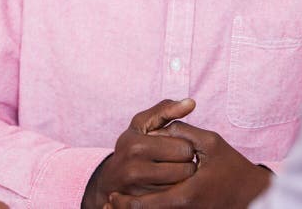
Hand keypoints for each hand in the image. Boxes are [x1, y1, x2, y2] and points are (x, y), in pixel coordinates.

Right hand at [82, 99, 196, 208]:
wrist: (110, 180)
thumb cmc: (132, 146)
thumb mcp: (143, 124)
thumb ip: (166, 110)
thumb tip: (191, 103)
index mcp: (136, 145)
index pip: (184, 148)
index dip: (186, 147)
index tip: (180, 147)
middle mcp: (134, 168)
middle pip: (185, 169)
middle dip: (188, 164)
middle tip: (181, 161)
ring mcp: (137, 190)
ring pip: (182, 187)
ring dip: (184, 180)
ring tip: (177, 172)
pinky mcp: (142, 204)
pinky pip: (173, 200)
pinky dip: (176, 194)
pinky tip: (171, 185)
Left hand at [106, 121, 271, 208]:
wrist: (253, 194)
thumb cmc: (233, 168)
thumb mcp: (211, 143)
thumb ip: (183, 132)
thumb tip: (162, 129)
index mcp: (185, 195)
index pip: (145, 206)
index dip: (125, 204)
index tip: (111, 196)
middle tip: (108, 203)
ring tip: (115, 207)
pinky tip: (134, 208)